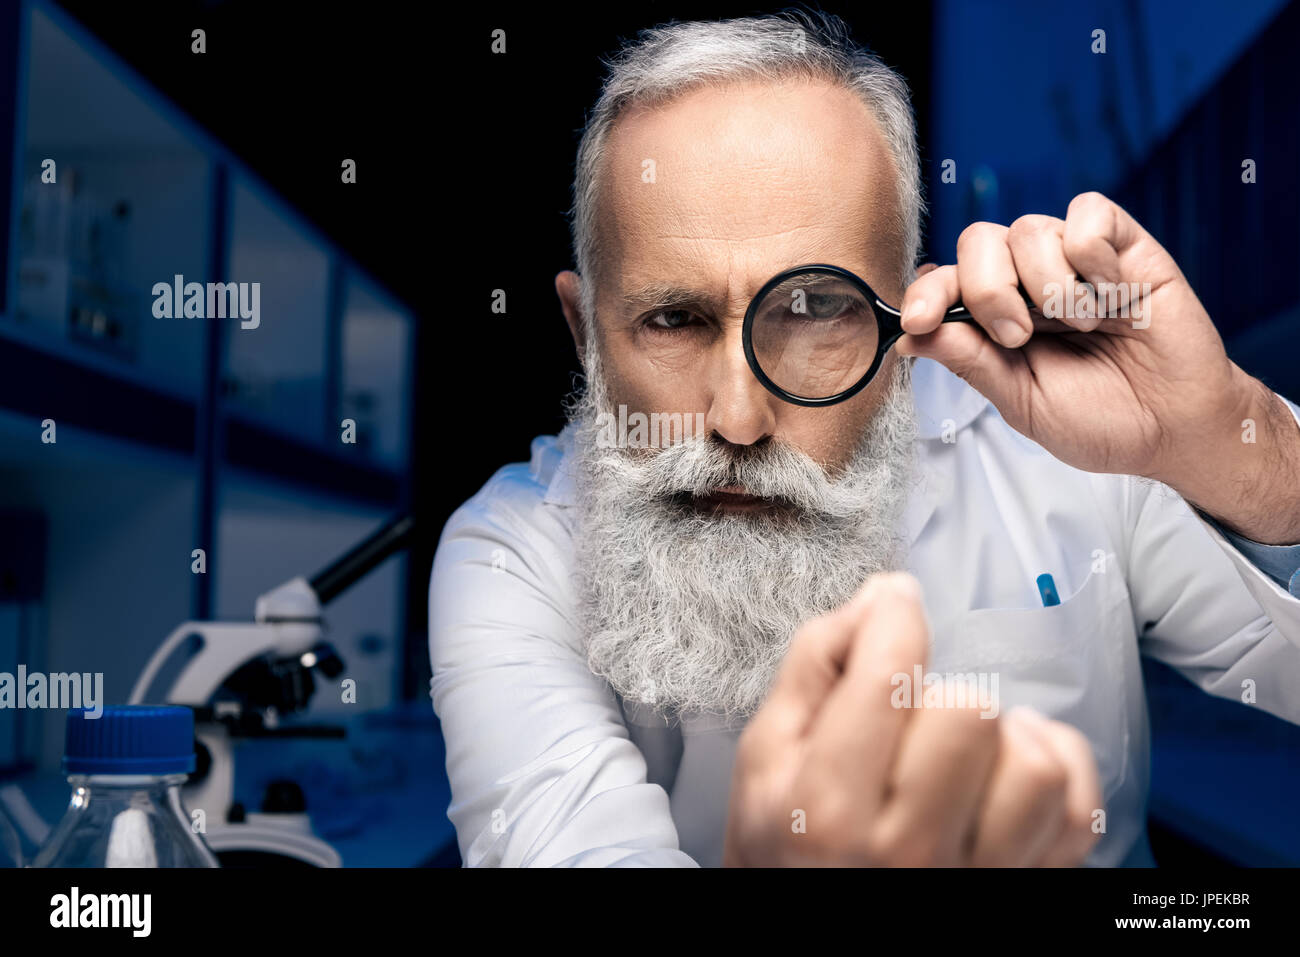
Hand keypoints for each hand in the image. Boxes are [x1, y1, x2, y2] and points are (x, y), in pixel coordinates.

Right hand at [722, 572, 1101, 866]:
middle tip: (911, 719)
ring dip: (1001, 736)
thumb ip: (816, 667)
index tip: (891, 608)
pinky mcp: (1029, 887)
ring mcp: (978, 878)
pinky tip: (1010, 767)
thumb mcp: (766, 756)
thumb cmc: (786, 843)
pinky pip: (1080, 806)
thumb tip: (881, 598)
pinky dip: (1055, 766)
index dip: (893, 615)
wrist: (813, 933)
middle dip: (935, 693)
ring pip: (1032, 761)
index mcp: (828, 810)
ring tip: (965, 748)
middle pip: (968, 710)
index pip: (889, 674)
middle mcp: (908, 851)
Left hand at [895, 192, 1299, 542]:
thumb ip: (969, 361)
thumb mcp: (1020, 401)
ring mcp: (1075, 259)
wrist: (1174, 428)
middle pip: (978, 241)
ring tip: (1082, 325)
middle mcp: (1028, 280)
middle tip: (1020, 337)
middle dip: (988, 291)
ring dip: (1049, 285)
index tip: (918, 320)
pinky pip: (1088, 214)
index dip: (925, 293)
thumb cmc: (1101, 418)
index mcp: (996, 317)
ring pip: (1029, 228)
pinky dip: (1093, 256)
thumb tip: (910, 335)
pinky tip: (1112, 295)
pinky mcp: (1124, 244)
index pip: (945, 279)